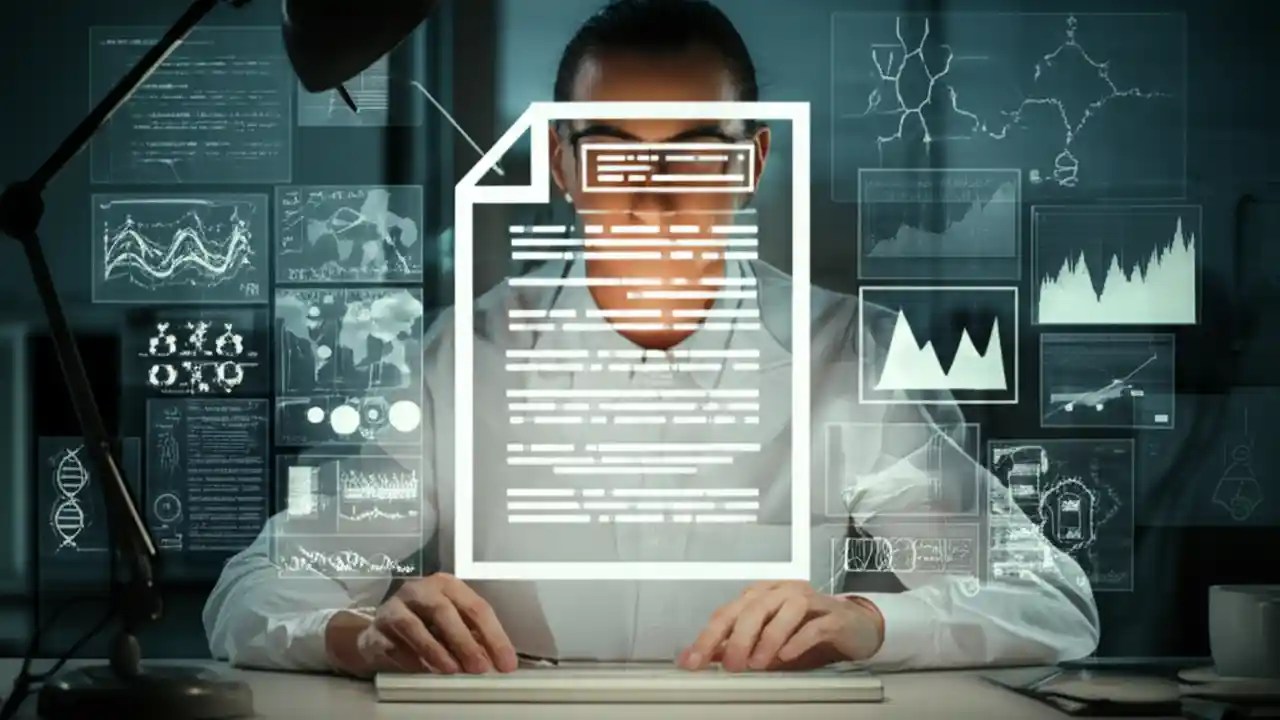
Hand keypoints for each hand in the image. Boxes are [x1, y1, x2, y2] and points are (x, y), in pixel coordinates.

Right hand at [330, 572, 517, 675]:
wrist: (380, 633)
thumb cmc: (424, 625)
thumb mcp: (452, 625)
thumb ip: (472, 638)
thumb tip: (495, 660)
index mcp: (446, 585)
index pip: (476, 607)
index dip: (494, 636)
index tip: (506, 663)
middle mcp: (419, 590)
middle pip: (444, 612)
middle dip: (464, 641)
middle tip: (479, 668)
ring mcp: (394, 608)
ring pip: (414, 626)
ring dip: (436, 651)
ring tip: (453, 671)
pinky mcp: (376, 630)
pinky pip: (394, 645)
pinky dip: (412, 660)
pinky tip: (425, 671)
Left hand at [677, 581, 883, 671]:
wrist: (855, 626)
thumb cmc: (806, 631)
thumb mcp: (766, 641)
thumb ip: (735, 645)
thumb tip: (701, 658)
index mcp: (762, 595)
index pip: (729, 611)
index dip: (709, 636)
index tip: (694, 661)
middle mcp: (783, 591)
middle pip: (755, 607)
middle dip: (738, 637)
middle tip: (731, 666)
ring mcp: (810, 600)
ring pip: (785, 610)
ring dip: (768, 638)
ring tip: (757, 663)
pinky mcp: (834, 615)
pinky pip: (814, 624)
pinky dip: (798, 639)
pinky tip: (787, 655)